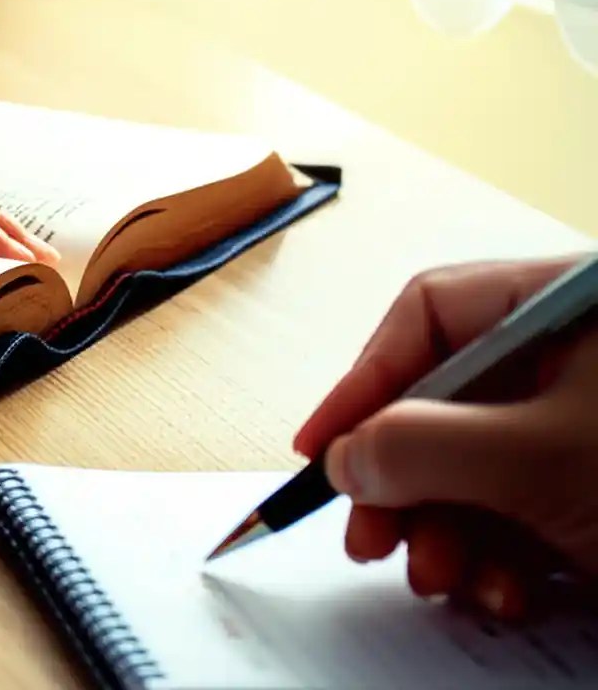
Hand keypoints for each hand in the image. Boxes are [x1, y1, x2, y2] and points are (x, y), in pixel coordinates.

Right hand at [293, 256, 597, 620]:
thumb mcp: (540, 454)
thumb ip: (428, 447)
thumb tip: (348, 457)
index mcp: (562, 306)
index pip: (430, 316)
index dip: (364, 381)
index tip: (323, 446)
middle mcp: (566, 359)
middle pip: (438, 404)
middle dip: (400, 483)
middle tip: (372, 534)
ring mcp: (576, 427)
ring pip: (468, 469)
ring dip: (439, 534)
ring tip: (438, 575)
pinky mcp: (586, 489)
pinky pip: (510, 512)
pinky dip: (491, 557)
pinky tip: (500, 589)